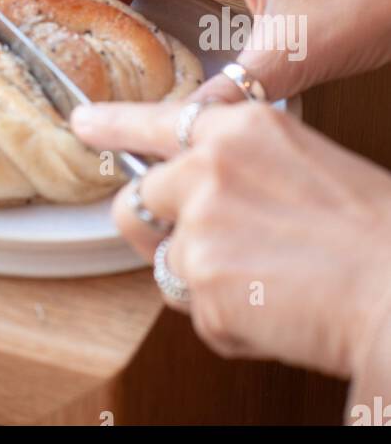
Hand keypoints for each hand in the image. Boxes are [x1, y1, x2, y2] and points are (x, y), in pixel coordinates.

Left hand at [71, 97, 390, 379]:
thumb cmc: (370, 230)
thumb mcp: (303, 160)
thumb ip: (243, 164)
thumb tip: (205, 186)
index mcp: (239, 128)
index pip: (156, 121)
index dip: (112, 124)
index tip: (82, 122)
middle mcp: (205, 170)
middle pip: (137, 198)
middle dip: (160, 226)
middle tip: (209, 247)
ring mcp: (197, 229)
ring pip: (167, 262)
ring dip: (202, 278)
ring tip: (266, 279)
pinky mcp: (201, 288)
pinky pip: (198, 313)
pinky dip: (231, 323)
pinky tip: (277, 310)